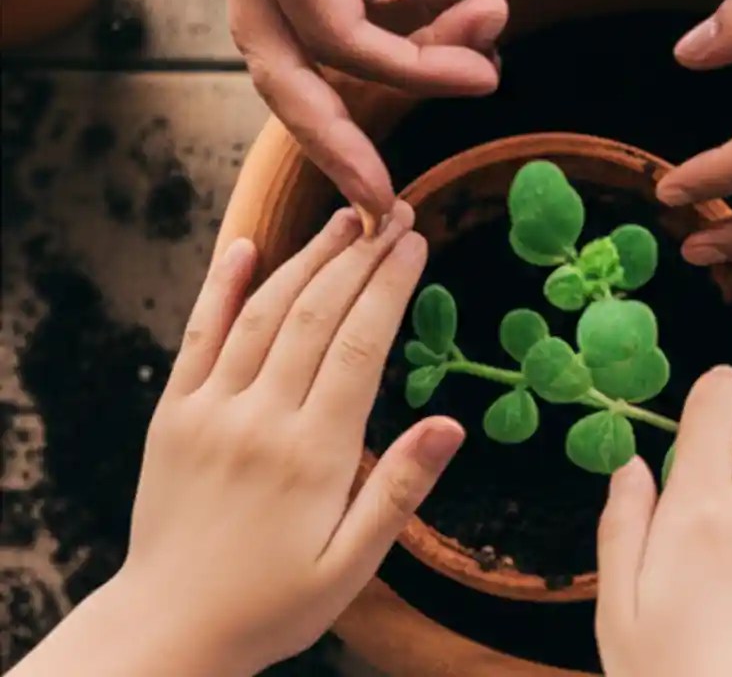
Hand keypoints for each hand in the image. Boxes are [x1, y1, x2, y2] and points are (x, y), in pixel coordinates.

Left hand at [13, 203, 462, 676]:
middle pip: (316, 314)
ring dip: (307, 259)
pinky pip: (197, 336)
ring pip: (262, 313)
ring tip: (343, 220)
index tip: (416, 241)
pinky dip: (221, 286)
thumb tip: (451, 425)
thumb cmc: (273, 603)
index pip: (361, 344)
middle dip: (360, 256)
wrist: (170, 628)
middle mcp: (260, 418)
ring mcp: (210, 411)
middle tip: (392, 212)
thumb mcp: (353, 563)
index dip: (391, 284)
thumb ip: (400, 490)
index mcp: (313, 453)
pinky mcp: (173, 415)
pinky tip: (246, 247)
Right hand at [223, 0, 503, 223]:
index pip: (337, 37)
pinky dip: (379, 30)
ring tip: (469, 70)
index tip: (485, 78)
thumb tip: (489, 20)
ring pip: (299, 44)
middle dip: (336, 148)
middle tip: (384, 207)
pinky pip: (320, 5)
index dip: (417, 68)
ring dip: (384, 72)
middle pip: (281, 75)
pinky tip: (440, 31)